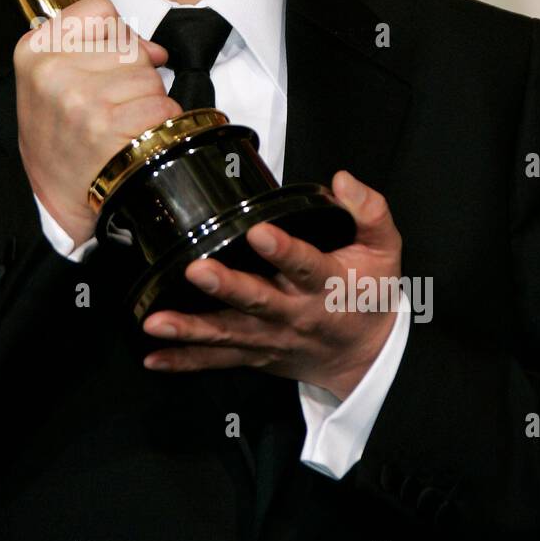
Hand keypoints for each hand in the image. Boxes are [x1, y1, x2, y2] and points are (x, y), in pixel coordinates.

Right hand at [14, 0, 181, 246]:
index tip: (114, 59)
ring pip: (149, 76)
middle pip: (130, 46)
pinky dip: (159, 123)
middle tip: (112, 106)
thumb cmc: (58, 138)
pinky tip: (135, 138)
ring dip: (148, 101)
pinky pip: (160, 106)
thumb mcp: (52, 82)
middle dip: (134, 75)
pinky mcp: (106, 125)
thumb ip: (96, 48)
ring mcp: (79, 97)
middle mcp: (52, 69)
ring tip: (121, 124)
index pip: (100, 10)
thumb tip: (155, 50)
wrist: (53, 199)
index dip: (119, 33)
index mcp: (34, 50)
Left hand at [141, 171, 402, 399]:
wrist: (366, 356)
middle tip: (197, 271)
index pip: (305, 265)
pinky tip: (154, 356)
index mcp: (325, 284)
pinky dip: (184, 361)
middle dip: (226, 287)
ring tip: (156, 322)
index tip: (258, 232)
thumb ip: (369, 211)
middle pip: (258, 301)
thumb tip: (342, 179)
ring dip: (191, 329)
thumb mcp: (385, 250)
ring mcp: (270, 338)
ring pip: (228, 334)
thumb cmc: (369, 295)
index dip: (282, 250)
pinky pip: (216, 360)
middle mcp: (294, 313)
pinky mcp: (254, 354)